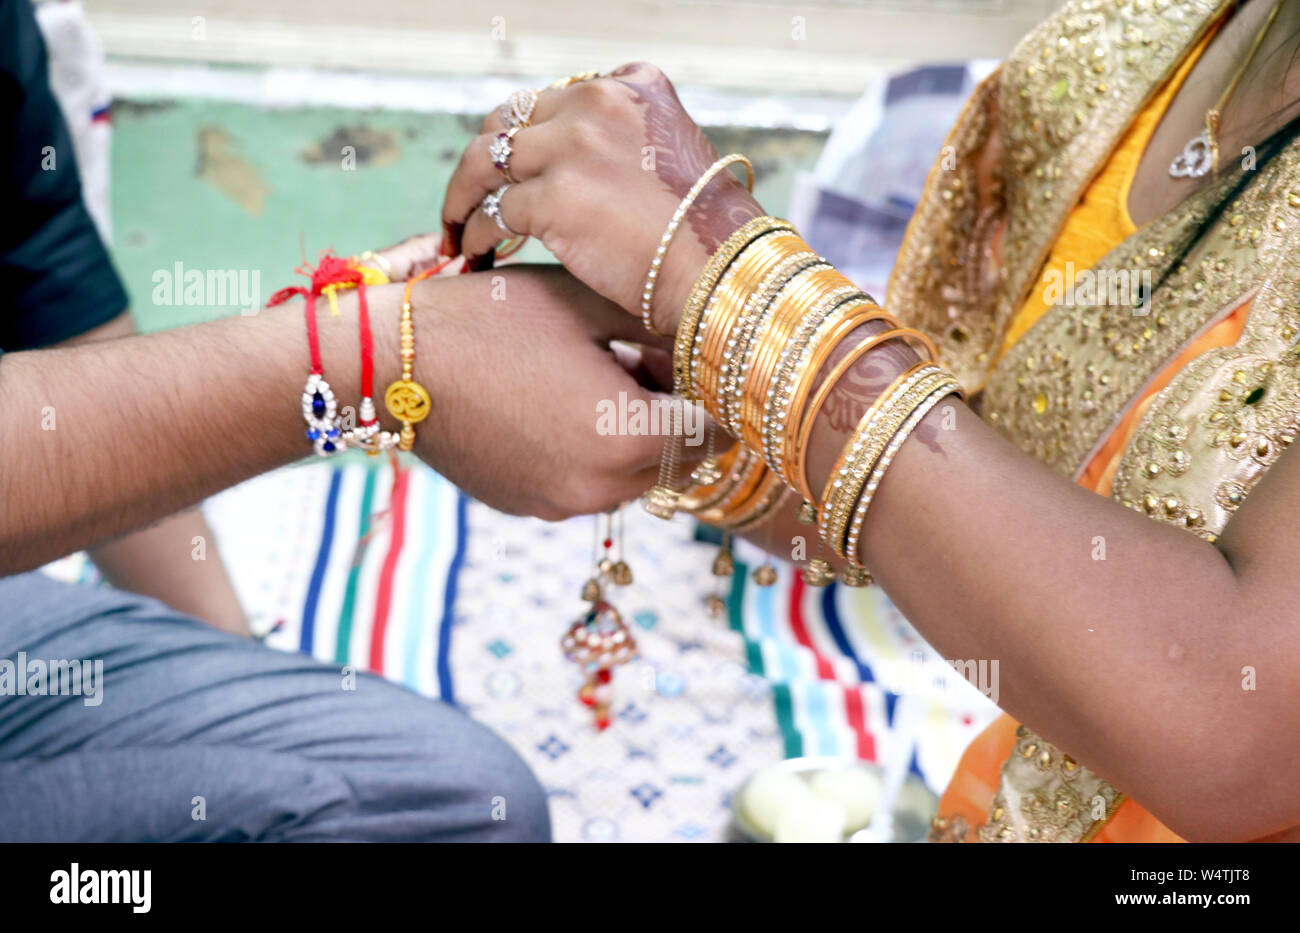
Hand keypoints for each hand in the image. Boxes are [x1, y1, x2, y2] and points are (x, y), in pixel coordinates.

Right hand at [395, 264, 702, 519]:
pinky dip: (594, 451)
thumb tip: (706, 339)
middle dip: (681, 415)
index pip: (715, 431)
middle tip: (657, 358)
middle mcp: (601, 489)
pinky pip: (587, 483)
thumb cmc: (489, 319)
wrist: (389, 364)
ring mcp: (561, 504)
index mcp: (628, 438)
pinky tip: (563, 400)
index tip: (709, 358)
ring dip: (639, 435)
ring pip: (635, 476)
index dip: (718, 392)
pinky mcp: (528, 506)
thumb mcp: (586, 305)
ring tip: (605, 373)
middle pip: (679, 462)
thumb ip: (659, 327)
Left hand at [441, 64, 762, 332]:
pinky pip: (495, 212)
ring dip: (462, 193)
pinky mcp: (554, 198)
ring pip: (487, 158)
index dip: (529, 138)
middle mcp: (598, 102)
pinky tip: (476, 253)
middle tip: (467, 196)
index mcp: (632, 85)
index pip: (555, 99)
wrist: (724, 273)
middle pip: (509, 118)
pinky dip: (476, 233)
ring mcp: (572, 147)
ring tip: (455, 227)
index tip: (516, 172)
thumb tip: (587, 169)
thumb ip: (630, 143)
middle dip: (484, 160)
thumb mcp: (680, 154)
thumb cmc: (710, 235)